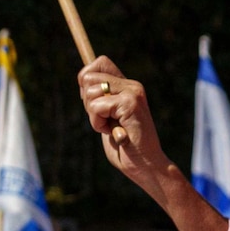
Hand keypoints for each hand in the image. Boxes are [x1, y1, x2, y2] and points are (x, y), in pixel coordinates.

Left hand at [79, 57, 170, 185]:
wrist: (147, 167)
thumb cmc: (126, 149)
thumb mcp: (108, 119)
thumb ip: (99, 100)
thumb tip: (82, 81)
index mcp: (127, 87)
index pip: (99, 63)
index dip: (86, 81)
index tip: (94, 105)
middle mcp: (132, 85)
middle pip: (87, 77)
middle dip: (87, 103)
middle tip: (106, 121)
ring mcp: (132, 92)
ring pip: (90, 92)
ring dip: (93, 116)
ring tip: (112, 128)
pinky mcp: (130, 103)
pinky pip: (96, 106)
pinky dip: (98, 124)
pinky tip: (114, 133)